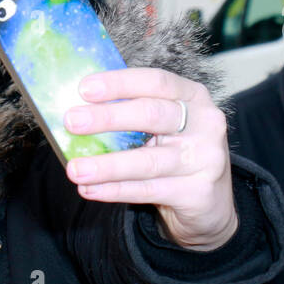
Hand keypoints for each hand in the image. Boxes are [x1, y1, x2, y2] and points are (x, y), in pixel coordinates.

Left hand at [62, 67, 237, 250]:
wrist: (211, 202)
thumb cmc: (177, 153)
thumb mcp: (165, 126)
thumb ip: (132, 113)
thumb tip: (79, 108)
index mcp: (192, 97)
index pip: (156, 82)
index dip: (120, 83)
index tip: (84, 88)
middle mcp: (204, 123)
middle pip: (152, 115)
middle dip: (108, 118)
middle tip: (72, 122)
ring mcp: (205, 159)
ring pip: (147, 161)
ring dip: (106, 165)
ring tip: (75, 169)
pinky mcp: (197, 192)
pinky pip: (147, 190)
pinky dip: (115, 190)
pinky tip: (90, 189)